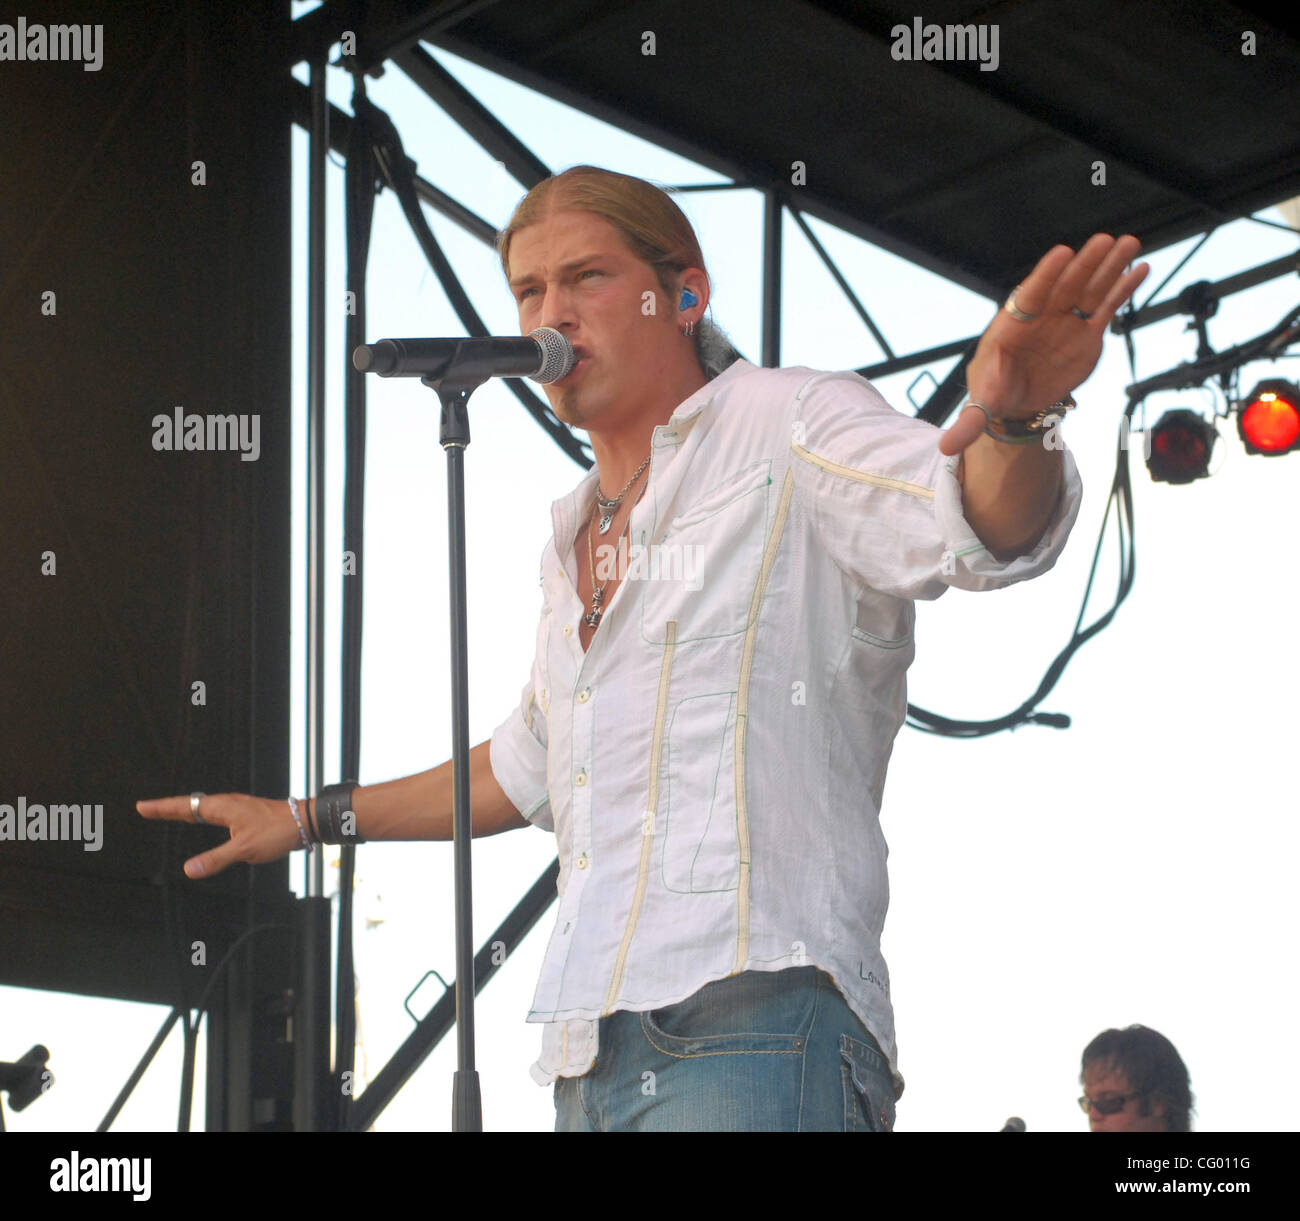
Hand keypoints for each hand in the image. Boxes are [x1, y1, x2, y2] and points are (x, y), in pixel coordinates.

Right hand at [136, 792, 304, 877]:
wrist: (303, 822)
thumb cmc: (276, 832)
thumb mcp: (244, 849)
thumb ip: (216, 860)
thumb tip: (189, 870)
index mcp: (222, 807)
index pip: (185, 806)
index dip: (162, 808)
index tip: (142, 806)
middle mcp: (227, 804)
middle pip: (191, 804)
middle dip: (168, 807)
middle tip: (147, 808)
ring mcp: (237, 808)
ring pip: (203, 807)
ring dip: (184, 809)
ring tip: (168, 812)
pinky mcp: (245, 814)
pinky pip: (215, 812)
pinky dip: (201, 814)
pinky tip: (203, 818)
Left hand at [939, 234, 1149, 455]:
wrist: (1018, 401)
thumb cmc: (995, 393)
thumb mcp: (981, 407)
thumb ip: (969, 423)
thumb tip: (946, 448)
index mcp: (1012, 327)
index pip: (1029, 297)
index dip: (1045, 276)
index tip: (1062, 252)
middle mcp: (1042, 318)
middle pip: (1064, 286)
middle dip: (1085, 264)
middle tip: (1105, 240)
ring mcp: (1066, 322)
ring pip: (1090, 290)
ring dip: (1111, 267)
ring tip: (1130, 243)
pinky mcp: (1087, 334)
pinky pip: (1106, 307)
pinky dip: (1123, 288)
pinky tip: (1141, 269)